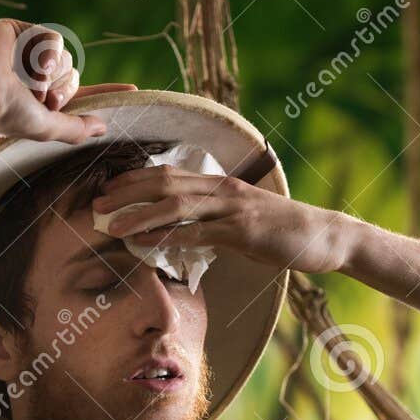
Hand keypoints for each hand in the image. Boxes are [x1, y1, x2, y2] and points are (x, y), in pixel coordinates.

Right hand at [0, 20, 135, 143]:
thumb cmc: (5, 115)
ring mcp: (28, 52)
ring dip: (51, 74)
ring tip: (27, 84)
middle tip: (43, 100)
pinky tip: (25, 62)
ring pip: (66, 57)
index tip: (133, 90)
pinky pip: (52, 38)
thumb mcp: (46, 127)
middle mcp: (36, 75)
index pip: (82, 93)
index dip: (107, 91)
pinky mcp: (21, 31)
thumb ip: (75, 128)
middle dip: (63, 90)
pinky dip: (44, 53)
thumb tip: (103, 128)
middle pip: (74, 75)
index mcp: (42, 97)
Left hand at [90, 166, 351, 274]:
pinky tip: (149, 245)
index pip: (167, 174)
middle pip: (164, 182)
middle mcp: (221, 189)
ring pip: (176, 204)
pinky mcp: (243, 231)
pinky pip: (200, 233)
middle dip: (126, 192)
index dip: (133, 180)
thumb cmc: (280, 232)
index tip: (106, 190)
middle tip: (97, 204)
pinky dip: (171, 238)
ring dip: (140, 215)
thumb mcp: (240, 222)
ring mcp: (232, 208)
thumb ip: (210, 222)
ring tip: (113, 225)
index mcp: (218, 184)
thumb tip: (180, 233)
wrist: (322, 236)